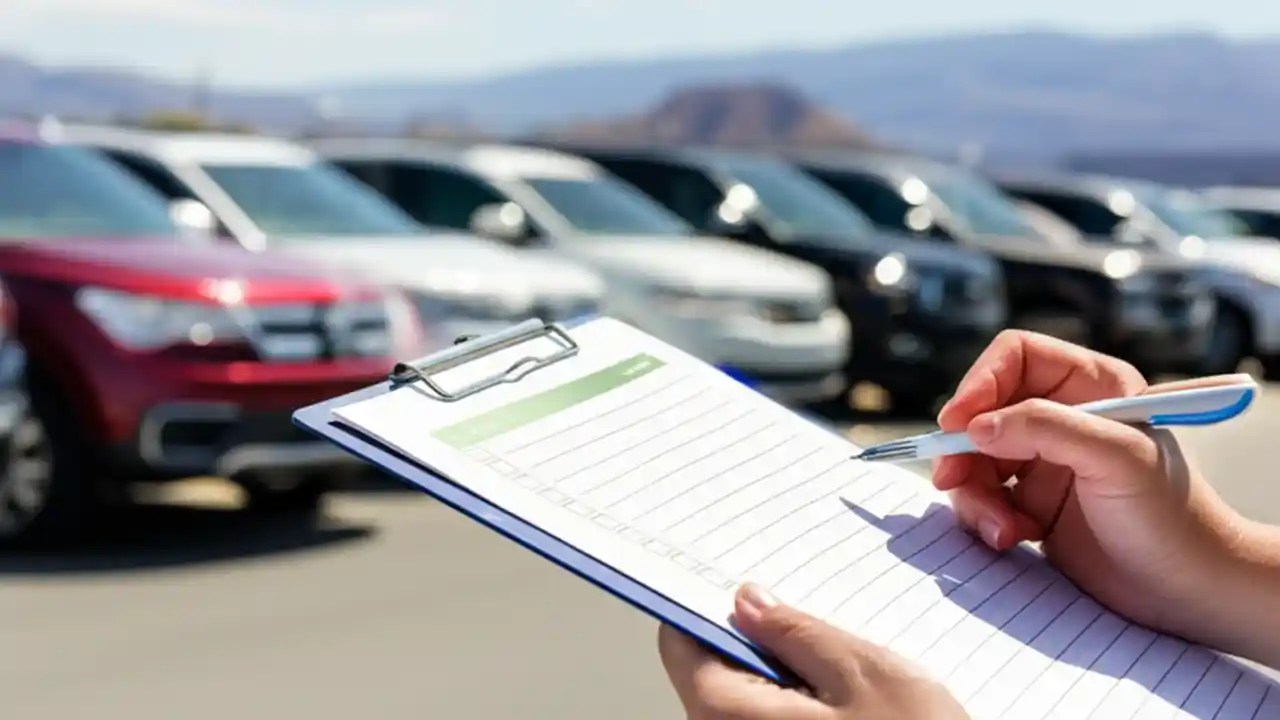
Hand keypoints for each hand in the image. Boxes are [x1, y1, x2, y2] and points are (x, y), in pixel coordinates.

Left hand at [658, 583, 968, 719]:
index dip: (706, 603)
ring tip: (835, 653)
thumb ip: (798, 634)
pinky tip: (842, 694)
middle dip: (754, 635)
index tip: (737, 579)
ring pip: (746, 699)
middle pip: (713, 672)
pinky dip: (797, 701)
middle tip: (804, 609)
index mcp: (727, 715)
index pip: (680, 644)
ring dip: (782, 670)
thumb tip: (748, 602)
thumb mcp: (863, 674)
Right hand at [933, 330, 1279, 665]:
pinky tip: (1014, 536)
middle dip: (964, 448)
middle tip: (950, 478)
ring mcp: (1044, 460)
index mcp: (1091, 386)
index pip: (1016, 357)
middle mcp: (1063, 416)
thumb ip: (1046, 429)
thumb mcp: (1116, 460)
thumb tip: (977, 426)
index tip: (957, 422)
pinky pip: (982, 497)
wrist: (1185, 591)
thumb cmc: (1171, 519)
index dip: (980, 382)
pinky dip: (986, 518)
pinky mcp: (1031, 502)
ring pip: (975, 458)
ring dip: (975, 494)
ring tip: (1002, 528)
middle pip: (983, 410)